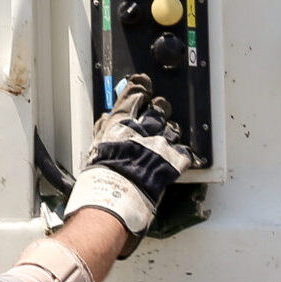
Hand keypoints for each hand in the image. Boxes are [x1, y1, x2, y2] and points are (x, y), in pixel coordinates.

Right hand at [64, 74, 192, 252]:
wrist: (115, 196)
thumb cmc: (100, 176)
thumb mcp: (95, 147)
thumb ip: (103, 130)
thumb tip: (105, 120)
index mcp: (121, 123)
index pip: (133, 95)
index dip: (140, 87)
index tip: (143, 84)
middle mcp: (142, 129)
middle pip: (159, 109)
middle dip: (160, 108)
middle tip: (160, 109)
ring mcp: (160, 144)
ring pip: (173, 129)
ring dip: (171, 132)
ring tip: (169, 136)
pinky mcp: (173, 161)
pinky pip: (185, 152)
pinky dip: (184, 154)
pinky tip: (183, 155)